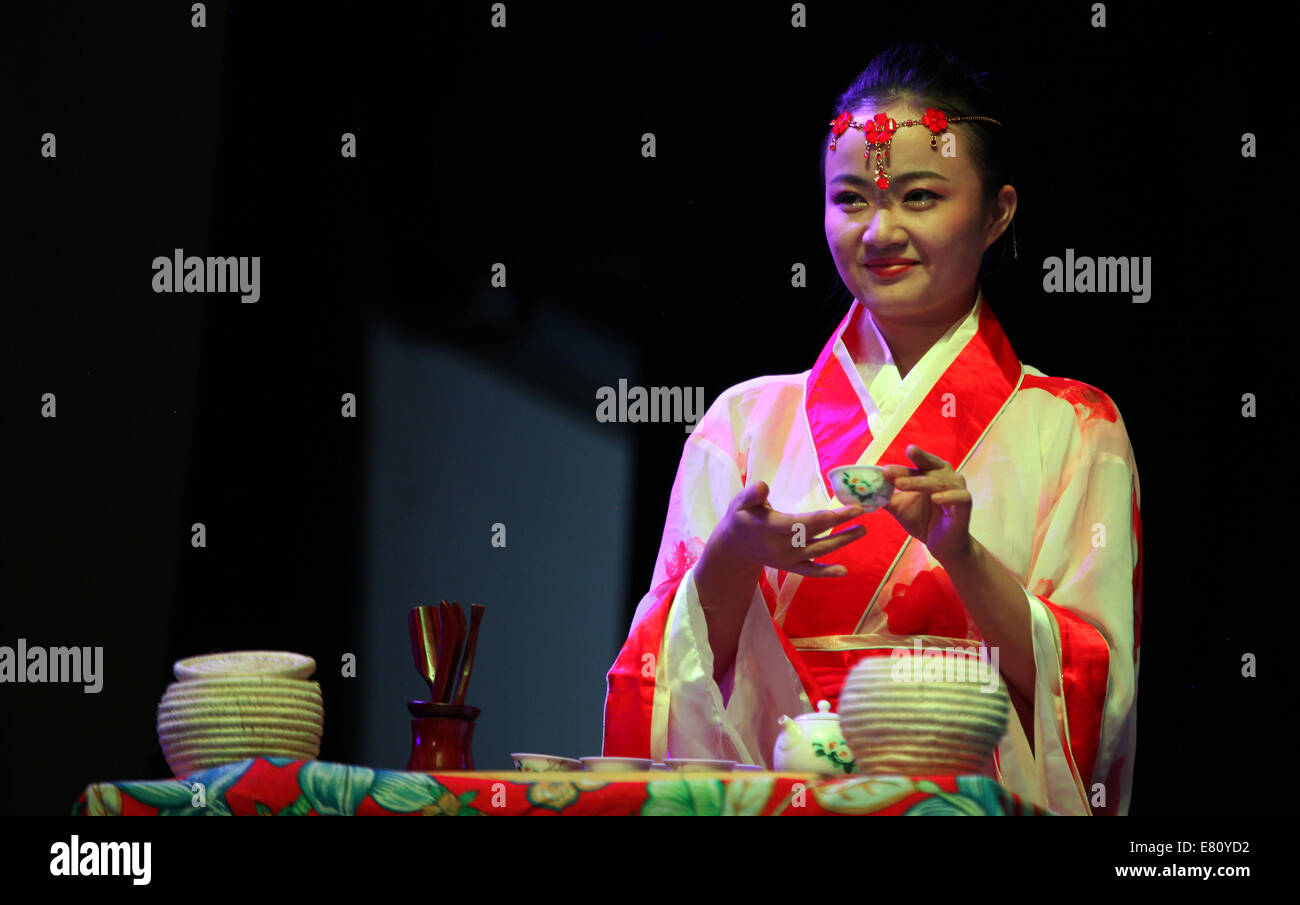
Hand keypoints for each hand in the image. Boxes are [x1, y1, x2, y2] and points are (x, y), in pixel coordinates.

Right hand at [702, 481, 866, 577]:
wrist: (734, 548)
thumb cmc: (740, 518)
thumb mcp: (740, 503)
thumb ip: (751, 495)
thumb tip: (762, 486)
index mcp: (772, 527)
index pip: (805, 523)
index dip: (828, 517)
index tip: (847, 509)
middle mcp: (782, 546)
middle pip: (817, 535)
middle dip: (841, 524)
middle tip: (863, 512)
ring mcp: (788, 559)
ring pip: (819, 551)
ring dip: (842, 542)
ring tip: (862, 530)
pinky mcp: (790, 567)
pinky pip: (810, 571)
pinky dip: (826, 572)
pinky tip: (844, 571)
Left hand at [881, 444, 973, 565]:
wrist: (942, 546)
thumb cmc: (923, 521)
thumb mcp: (900, 508)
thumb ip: (886, 496)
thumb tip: (863, 489)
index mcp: (933, 474)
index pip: (919, 463)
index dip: (903, 465)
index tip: (885, 469)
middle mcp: (947, 478)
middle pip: (930, 467)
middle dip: (911, 466)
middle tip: (890, 470)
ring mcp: (958, 491)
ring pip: (941, 482)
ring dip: (920, 482)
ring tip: (901, 485)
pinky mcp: (965, 507)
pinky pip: (961, 497)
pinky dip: (949, 496)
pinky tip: (936, 498)